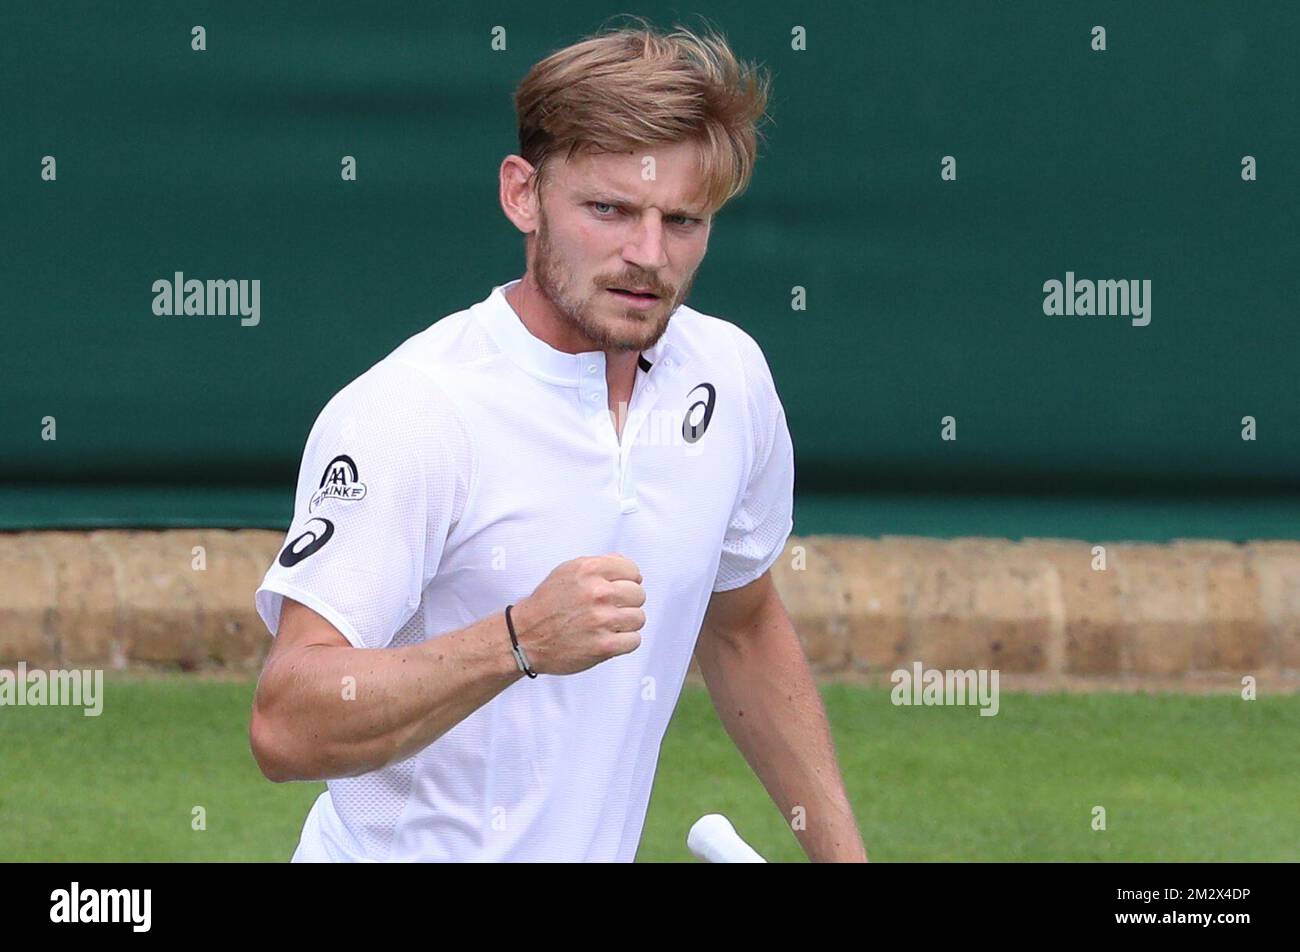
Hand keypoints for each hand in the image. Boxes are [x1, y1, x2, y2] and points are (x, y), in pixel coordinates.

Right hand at [510, 555, 645, 674]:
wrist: (524, 637)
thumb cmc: (546, 605)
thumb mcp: (567, 572)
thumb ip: (598, 566)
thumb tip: (627, 569)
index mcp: (588, 570)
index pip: (632, 570)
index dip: (628, 580)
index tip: (620, 588)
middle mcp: (596, 592)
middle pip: (638, 594)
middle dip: (627, 602)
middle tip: (611, 608)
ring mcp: (601, 620)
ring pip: (639, 618)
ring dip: (626, 623)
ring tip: (608, 624)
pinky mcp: (603, 646)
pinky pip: (634, 640)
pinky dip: (624, 641)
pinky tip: (609, 638)